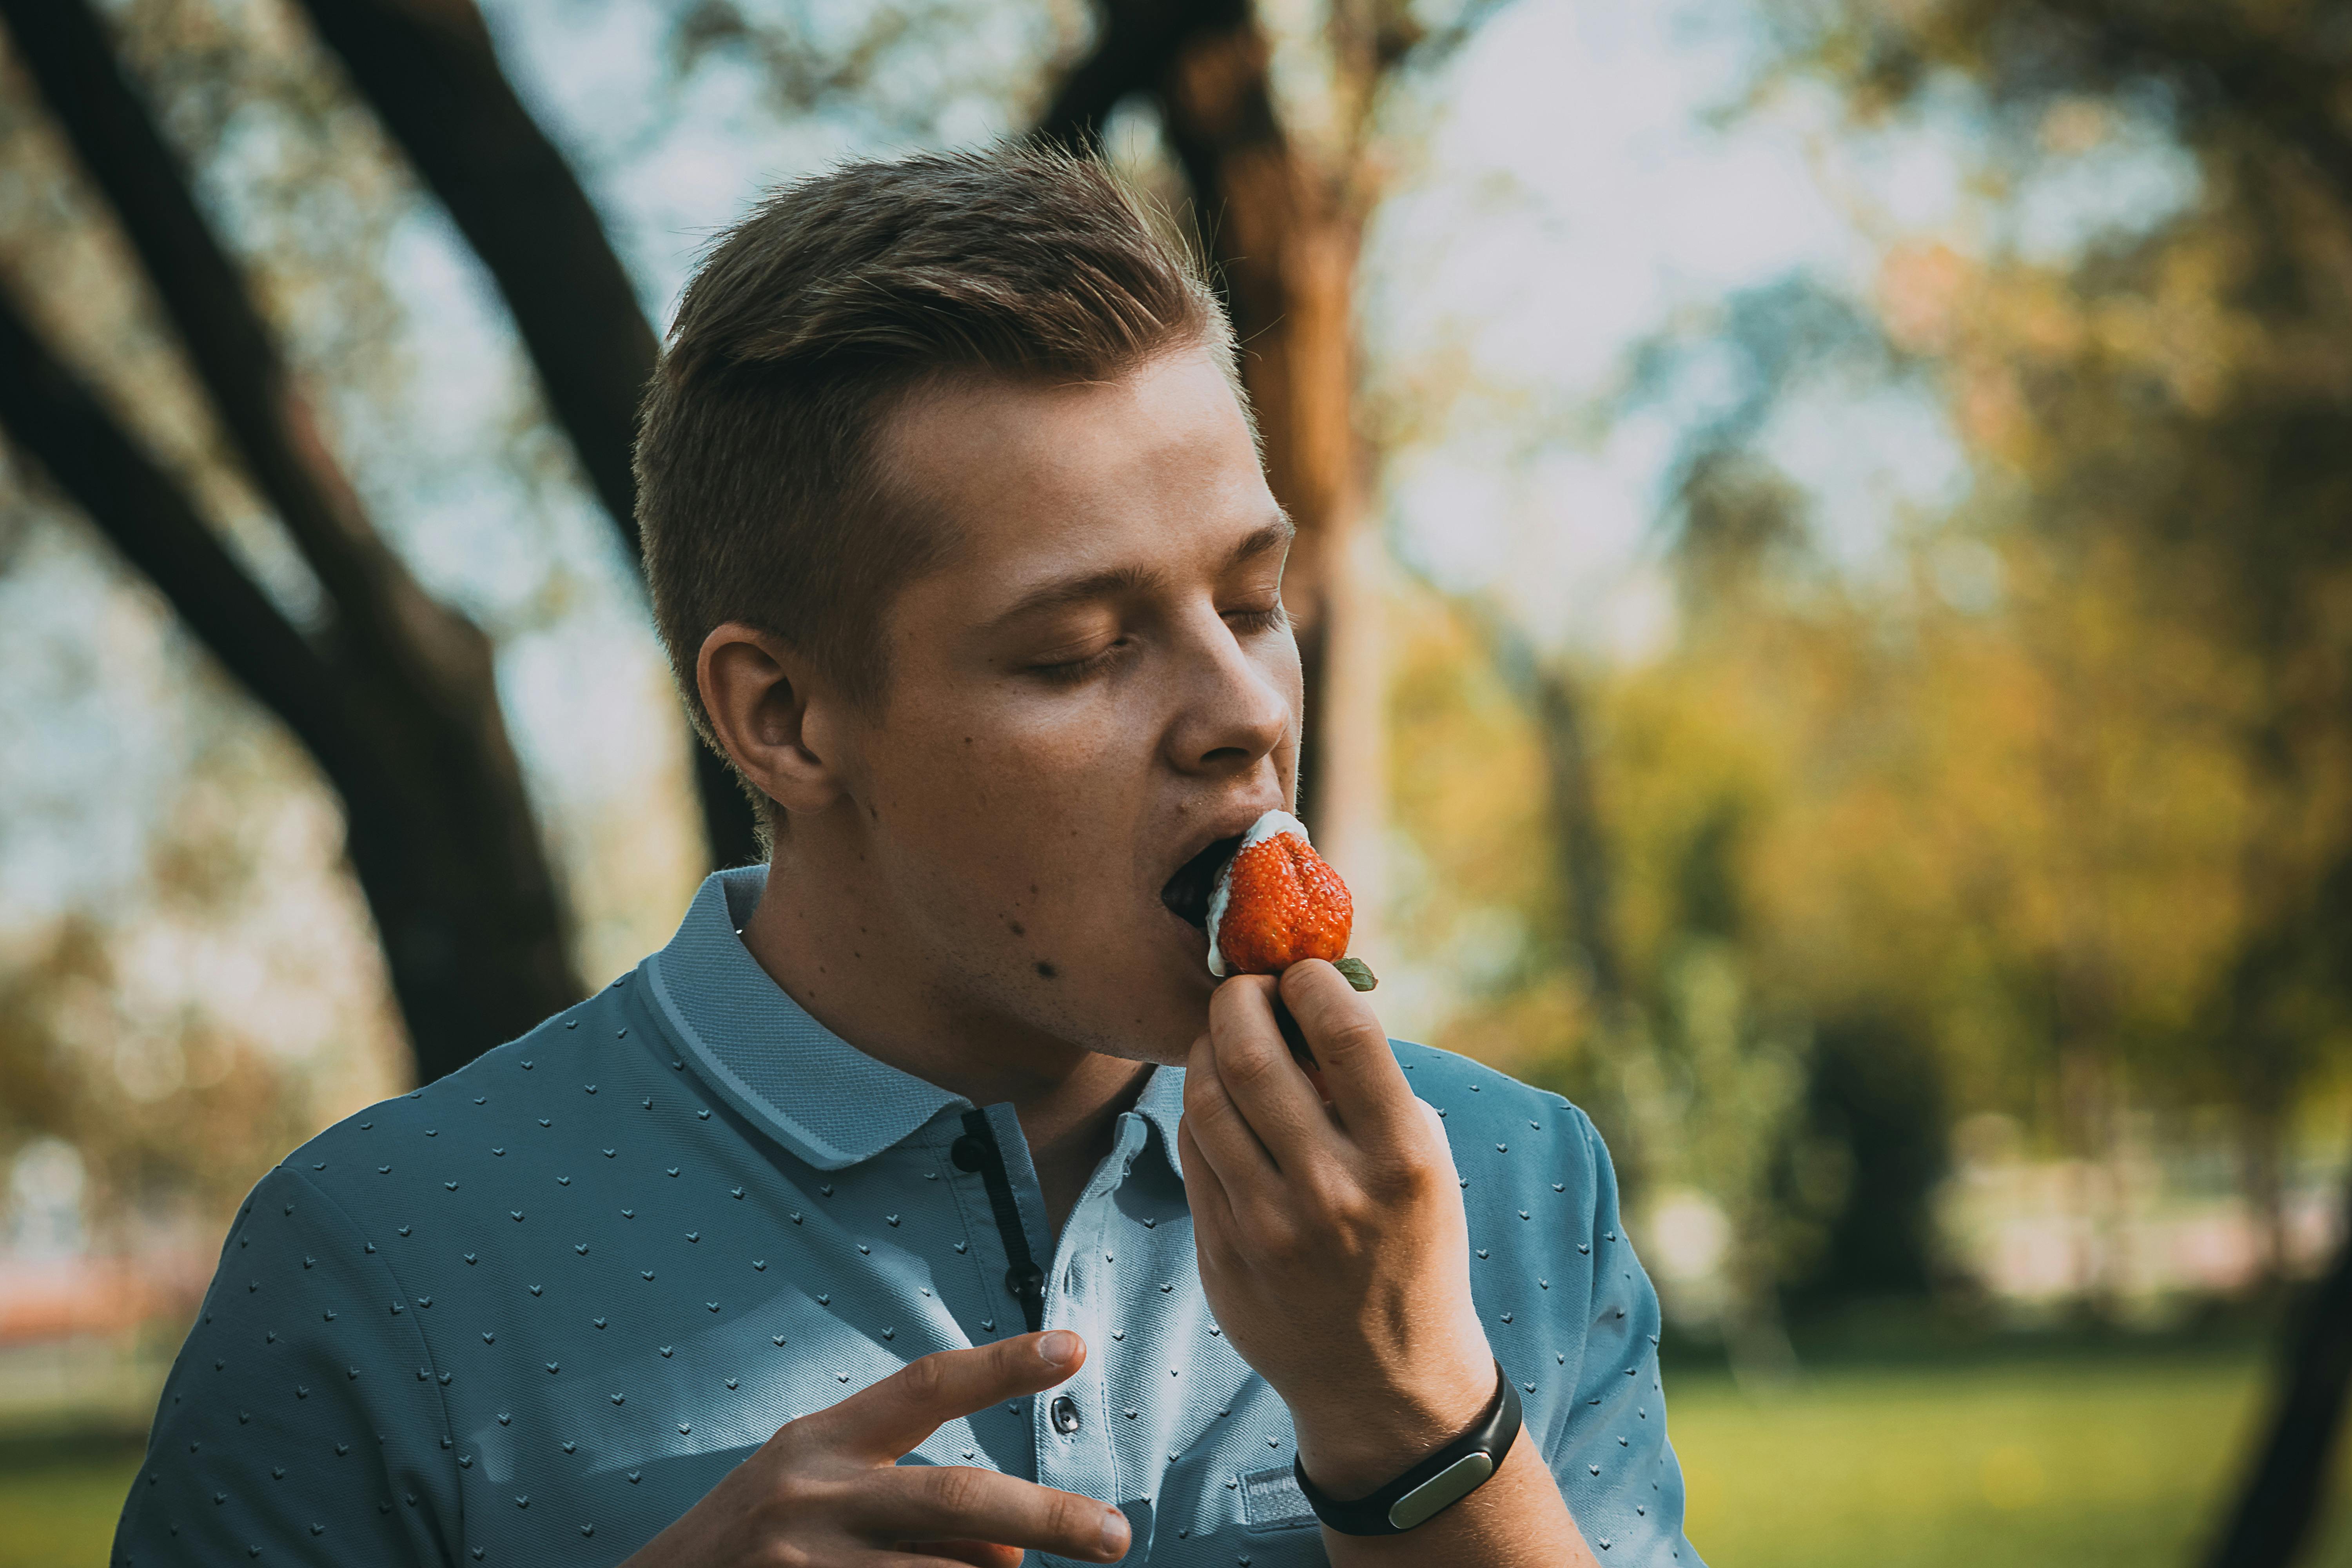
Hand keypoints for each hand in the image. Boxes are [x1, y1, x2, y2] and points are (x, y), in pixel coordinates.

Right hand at [618, 1330, 1130, 1567]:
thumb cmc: (752, 1542)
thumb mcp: (816, 1492)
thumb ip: (906, 1498)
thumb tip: (1011, 1550)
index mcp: (820, 1443)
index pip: (926, 1387)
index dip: (1003, 1365)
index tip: (1076, 1347)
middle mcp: (816, 1497)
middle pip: (957, 1497)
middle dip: (1050, 1517)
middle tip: (1115, 1537)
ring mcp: (809, 1565)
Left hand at [1178, 961, 1496, 1497]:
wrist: (1387, 1380)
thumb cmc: (1412, 1245)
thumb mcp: (1423, 1165)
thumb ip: (1368, 1092)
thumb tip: (1299, 1008)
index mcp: (1402, 1158)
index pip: (1343, 1030)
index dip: (1310, 981)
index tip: (1301, 974)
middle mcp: (1332, 1190)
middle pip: (1251, 1055)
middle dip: (1238, 1001)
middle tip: (1244, 990)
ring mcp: (1269, 1228)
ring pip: (1205, 1099)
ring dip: (1207, 1049)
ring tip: (1225, 1039)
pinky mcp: (1222, 1254)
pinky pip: (1193, 1153)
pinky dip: (1201, 1111)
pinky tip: (1219, 1103)